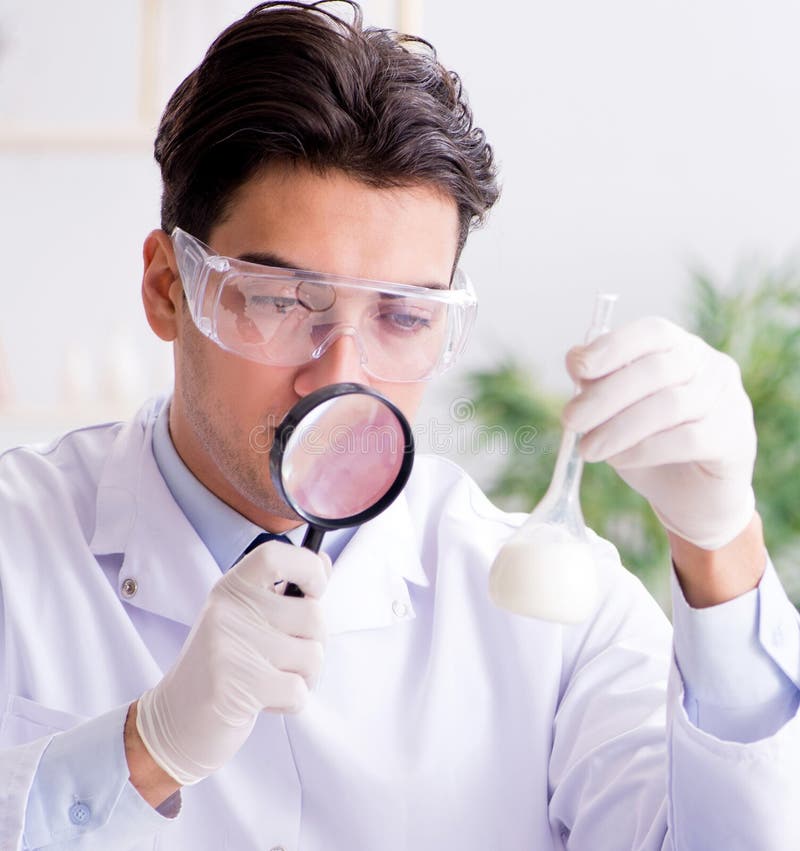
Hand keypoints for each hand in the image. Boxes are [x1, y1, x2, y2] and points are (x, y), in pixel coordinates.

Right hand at [135, 540, 330, 785]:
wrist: (176, 719)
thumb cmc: (224, 665)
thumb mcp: (247, 617)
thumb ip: (286, 589)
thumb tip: (325, 561)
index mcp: (231, 588)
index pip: (274, 555)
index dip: (308, 568)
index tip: (316, 589)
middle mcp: (228, 611)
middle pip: (313, 615)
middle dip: (314, 643)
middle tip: (286, 658)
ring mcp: (229, 648)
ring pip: (312, 656)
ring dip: (304, 676)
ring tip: (273, 680)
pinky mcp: (235, 687)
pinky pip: (298, 691)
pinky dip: (292, 702)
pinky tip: (265, 700)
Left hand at [563, 316, 756, 550]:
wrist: (692, 496)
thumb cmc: (649, 443)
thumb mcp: (616, 412)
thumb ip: (599, 384)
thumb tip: (575, 359)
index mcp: (680, 348)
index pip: (651, 332)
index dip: (613, 346)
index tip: (578, 367)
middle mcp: (710, 366)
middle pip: (656, 370)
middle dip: (605, 396)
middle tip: (570, 420)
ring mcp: (729, 400)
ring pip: (669, 405)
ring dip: (618, 428)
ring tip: (588, 449)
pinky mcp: (735, 439)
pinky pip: (687, 439)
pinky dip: (644, 449)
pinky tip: (619, 458)